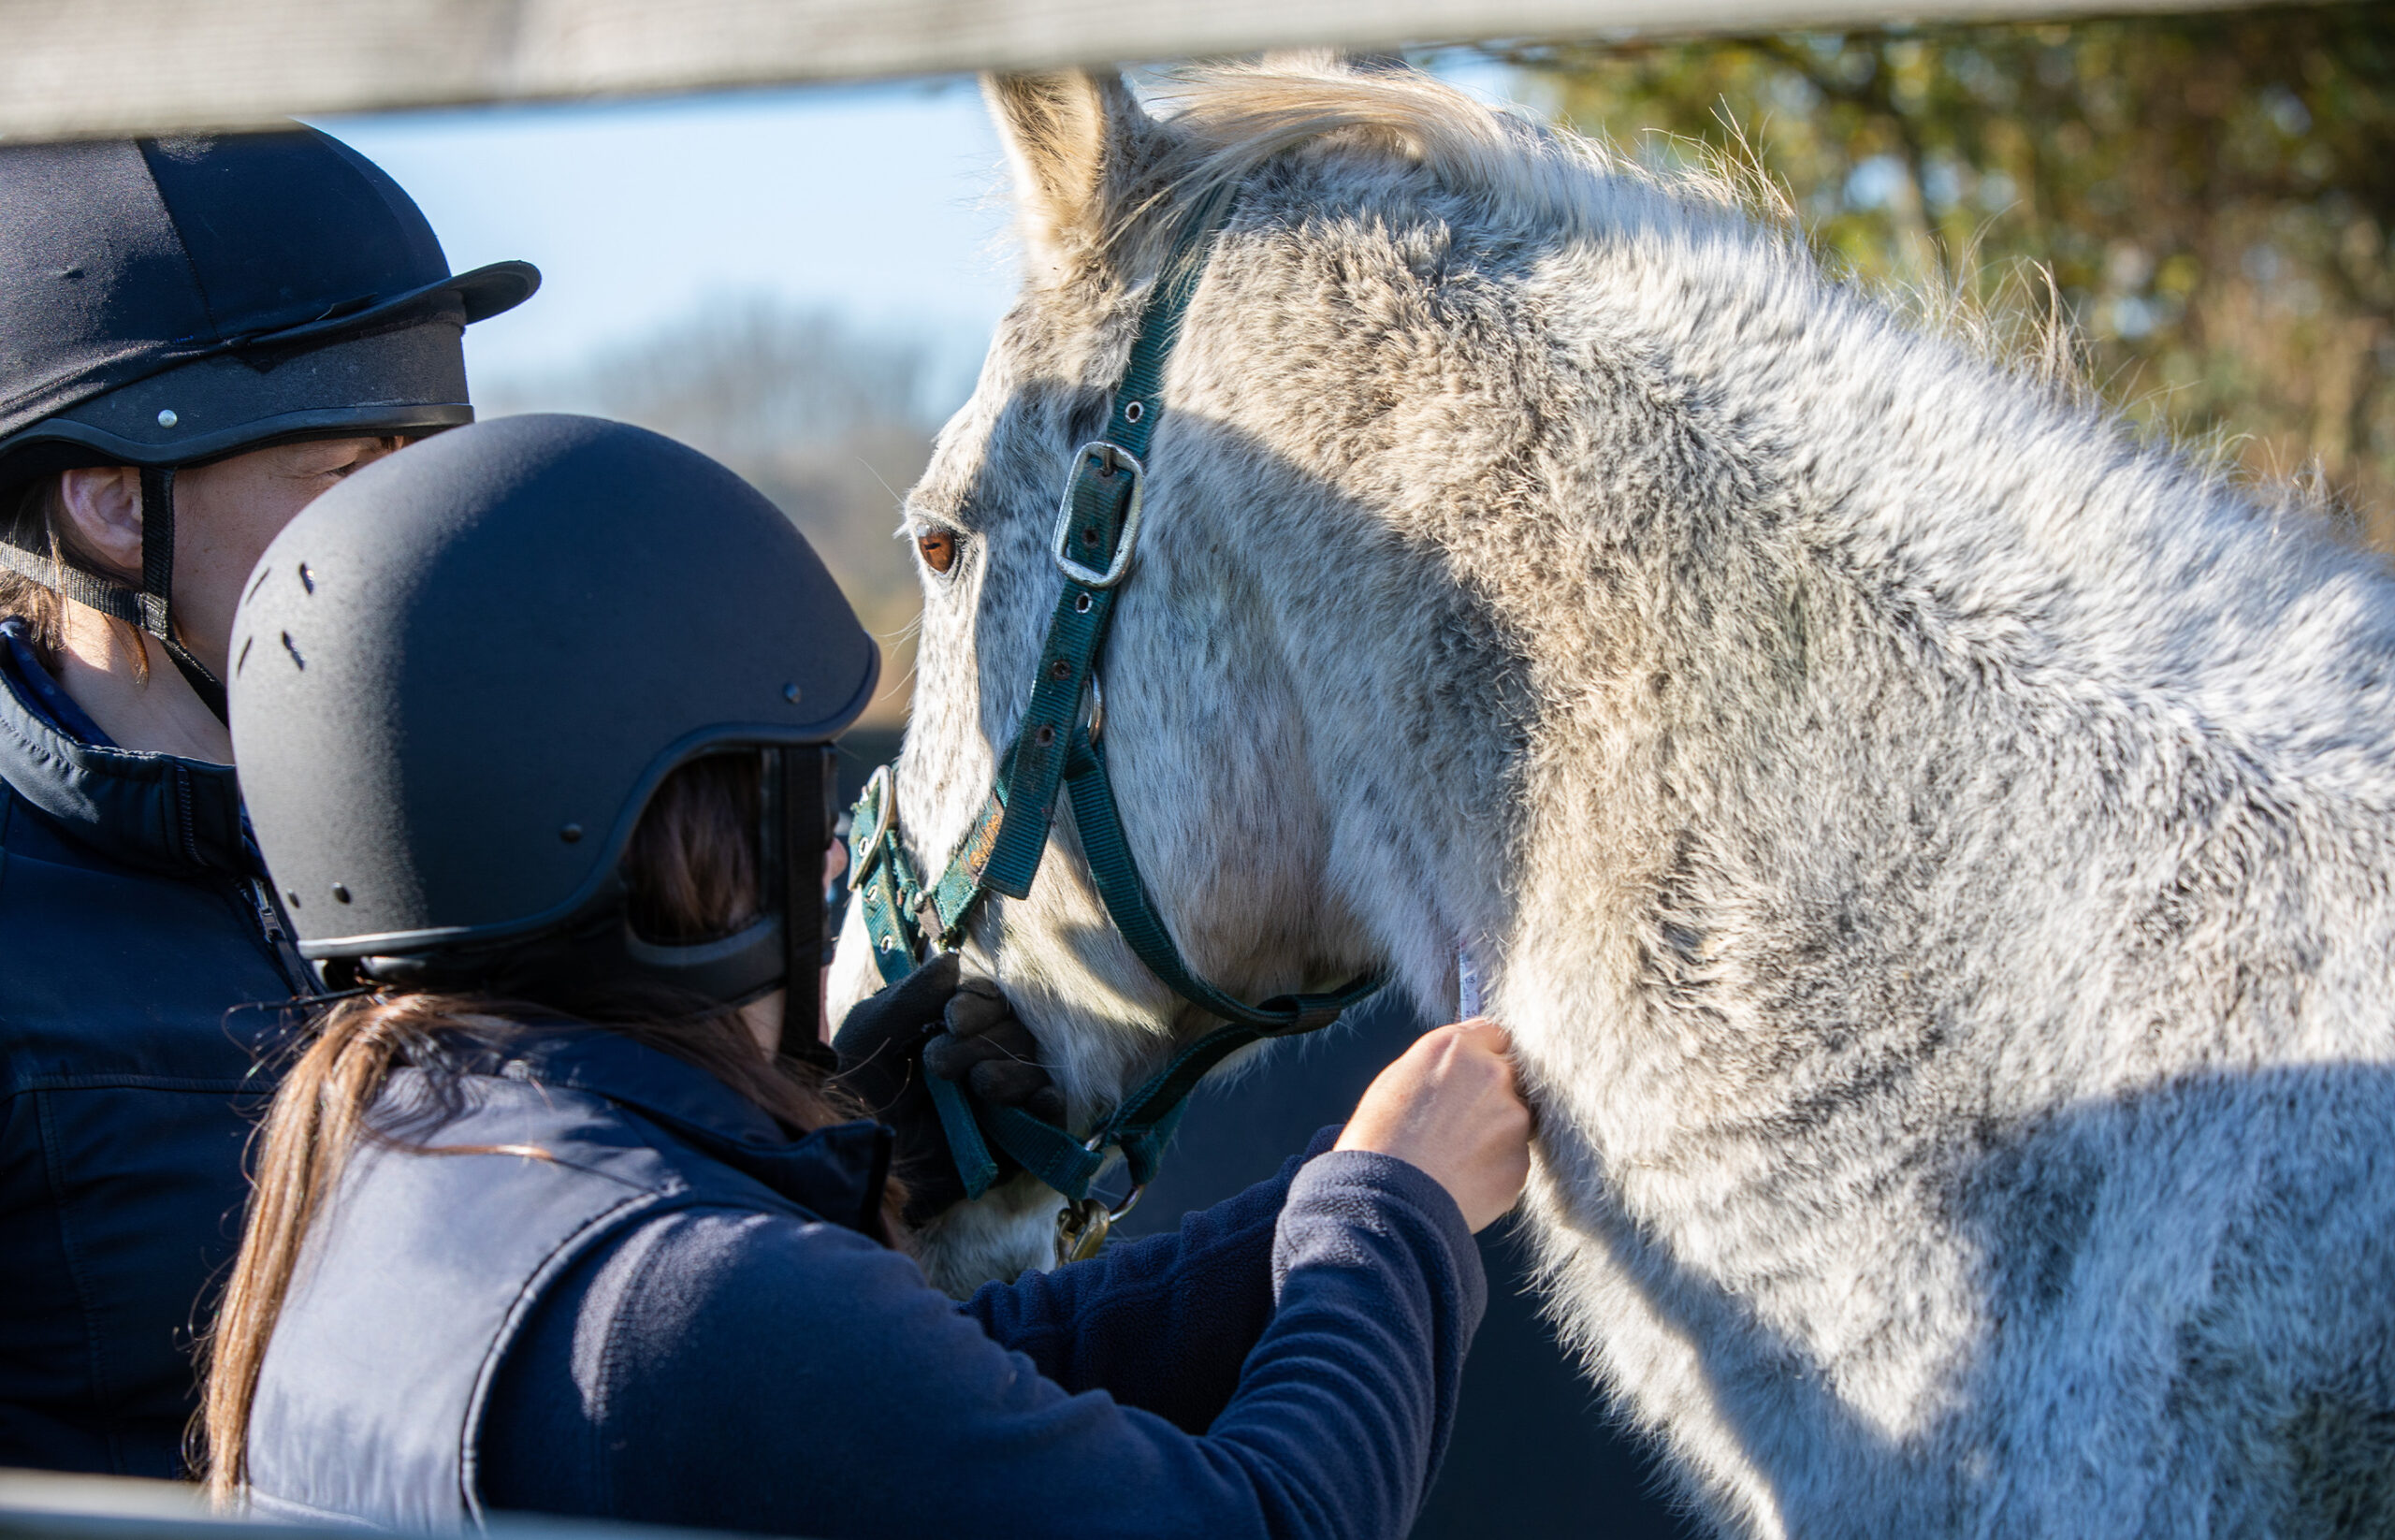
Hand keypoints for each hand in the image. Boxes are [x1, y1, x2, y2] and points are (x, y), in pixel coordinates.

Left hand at [830, 953, 1060, 1223]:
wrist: (858, 1158)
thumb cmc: (857, 1090)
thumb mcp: (869, 1033)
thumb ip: (909, 996)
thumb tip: (953, 960)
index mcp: (953, 1026)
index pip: (988, 999)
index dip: (977, 1005)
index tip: (952, 1020)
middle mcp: (984, 1055)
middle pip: (1014, 1032)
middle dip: (979, 1045)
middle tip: (938, 1066)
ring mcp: (1003, 1098)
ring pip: (1033, 1069)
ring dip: (1008, 1074)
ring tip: (978, 1087)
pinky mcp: (1016, 1139)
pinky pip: (1053, 1116)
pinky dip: (1051, 1105)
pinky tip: (1038, 1102)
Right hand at [1336, 1018, 1531, 1232]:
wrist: (1387, 1199)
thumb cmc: (1378, 1141)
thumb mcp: (1397, 1081)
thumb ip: (1438, 1065)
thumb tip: (1457, 1066)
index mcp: (1457, 1048)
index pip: (1494, 1034)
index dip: (1484, 1054)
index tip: (1477, 1070)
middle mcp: (1493, 1075)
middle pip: (1509, 1076)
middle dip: (1492, 1094)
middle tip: (1459, 1122)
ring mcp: (1513, 1120)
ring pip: (1514, 1121)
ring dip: (1494, 1133)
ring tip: (1452, 1157)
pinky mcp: (1520, 1163)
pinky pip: (1512, 1160)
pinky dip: (1493, 1168)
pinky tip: (1460, 1179)